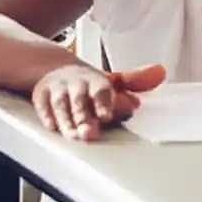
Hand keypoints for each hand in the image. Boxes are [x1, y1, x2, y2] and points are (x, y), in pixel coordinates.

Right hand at [32, 63, 165, 140]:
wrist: (52, 65)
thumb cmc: (87, 82)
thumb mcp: (112, 80)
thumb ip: (135, 81)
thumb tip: (160, 72)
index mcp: (96, 81)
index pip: (102, 90)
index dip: (104, 102)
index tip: (106, 115)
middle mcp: (76, 84)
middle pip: (80, 101)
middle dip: (84, 117)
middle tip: (90, 134)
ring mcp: (57, 90)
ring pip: (61, 105)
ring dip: (67, 121)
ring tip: (75, 136)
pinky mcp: (41, 96)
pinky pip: (43, 105)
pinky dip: (47, 115)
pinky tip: (53, 126)